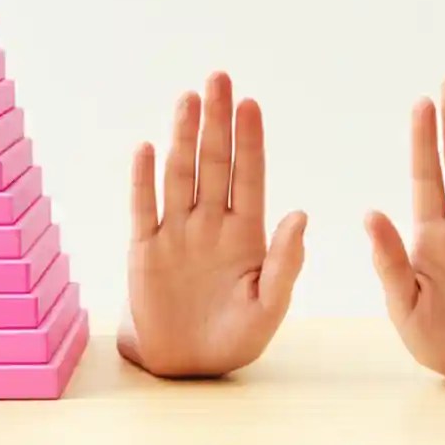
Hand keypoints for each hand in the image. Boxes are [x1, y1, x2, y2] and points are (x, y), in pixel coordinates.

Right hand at [117, 72, 307, 377]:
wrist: (187, 366)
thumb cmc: (235, 336)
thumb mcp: (270, 305)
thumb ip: (285, 263)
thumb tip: (301, 214)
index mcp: (246, 234)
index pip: (249, 176)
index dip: (250, 140)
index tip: (251, 104)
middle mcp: (211, 224)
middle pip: (214, 163)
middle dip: (217, 122)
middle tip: (219, 78)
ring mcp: (177, 233)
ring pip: (180, 176)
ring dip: (183, 137)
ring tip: (188, 98)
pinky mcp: (145, 250)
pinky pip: (143, 209)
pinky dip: (143, 180)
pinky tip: (147, 147)